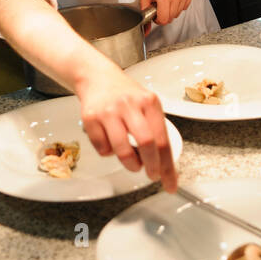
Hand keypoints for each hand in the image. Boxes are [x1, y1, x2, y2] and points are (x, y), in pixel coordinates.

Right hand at [75, 63, 176, 191]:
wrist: (97, 77)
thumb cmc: (125, 95)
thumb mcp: (146, 104)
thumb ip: (155, 129)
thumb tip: (163, 162)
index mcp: (149, 102)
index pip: (163, 139)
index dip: (167, 166)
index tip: (169, 182)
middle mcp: (130, 105)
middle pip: (147, 143)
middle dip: (152, 166)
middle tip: (152, 175)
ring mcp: (109, 111)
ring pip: (122, 150)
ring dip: (130, 164)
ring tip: (133, 164)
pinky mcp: (91, 117)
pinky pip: (103, 148)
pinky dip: (108, 153)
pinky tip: (111, 143)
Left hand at [140, 0, 193, 28]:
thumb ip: (144, 14)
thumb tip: (145, 30)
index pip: (164, 19)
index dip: (158, 19)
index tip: (156, 12)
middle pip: (171, 18)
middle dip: (164, 14)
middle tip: (160, 4)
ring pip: (179, 13)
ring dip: (172, 9)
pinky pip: (185, 6)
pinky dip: (179, 4)